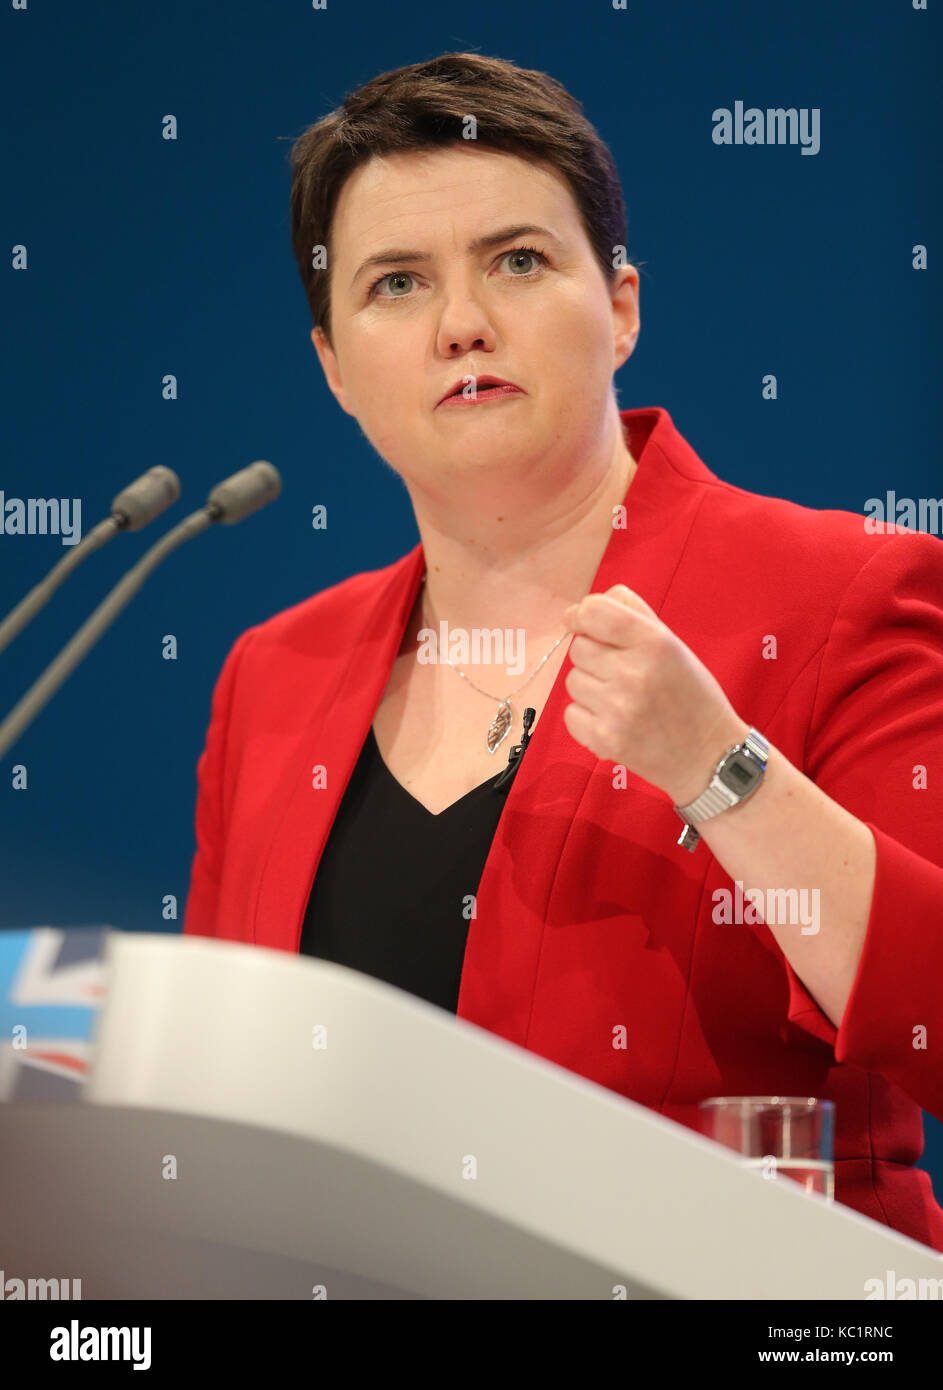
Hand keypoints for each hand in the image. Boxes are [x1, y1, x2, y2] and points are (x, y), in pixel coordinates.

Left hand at [561, 584, 747, 805]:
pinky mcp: (605, 739)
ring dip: (590, 687)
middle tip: (620, 673)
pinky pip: (570, 714)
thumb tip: (587, 605)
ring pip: (573, 681)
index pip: (594, 612)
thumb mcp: (674, 647)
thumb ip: (635, 615)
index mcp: (654, 643)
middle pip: (578, 647)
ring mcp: (617, 709)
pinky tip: (614, 721)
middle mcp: (634, 673)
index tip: (578, 620)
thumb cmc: (691, 696)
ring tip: (622, 700)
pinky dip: (586, 717)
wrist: (708, 757)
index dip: (580, 614)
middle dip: (593, 656)